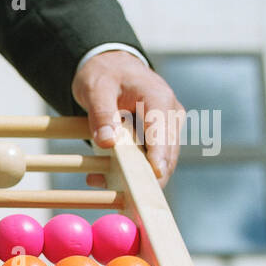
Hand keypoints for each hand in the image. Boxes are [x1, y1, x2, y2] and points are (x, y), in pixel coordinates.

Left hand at [71, 50, 183, 187]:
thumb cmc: (104, 74)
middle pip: (166, 153)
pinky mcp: (157, 137)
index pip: (163, 131)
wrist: (109, 66)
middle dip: (149, 177)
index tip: (155, 176)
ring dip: (135, 177)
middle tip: (131, 199)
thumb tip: (107, 141)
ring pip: (158, 160)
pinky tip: (100, 178)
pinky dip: (128, 171)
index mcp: (158, 99)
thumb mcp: (96, 89)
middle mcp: (169, 114)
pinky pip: (147, 159)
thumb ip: (101, 113)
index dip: (160, 156)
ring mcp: (166, 127)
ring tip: (101, 184)